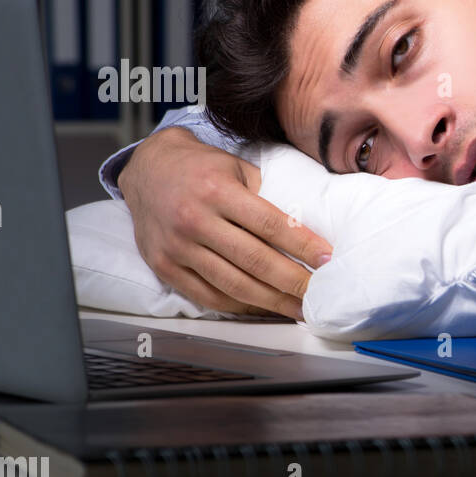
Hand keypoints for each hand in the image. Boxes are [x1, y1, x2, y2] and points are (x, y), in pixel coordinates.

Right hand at [118, 127, 333, 318]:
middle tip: (319, 294)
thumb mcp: (236, 168)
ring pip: (233, 284)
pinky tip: (264, 308)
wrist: (148, 169)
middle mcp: (194, 220)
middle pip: (255, 261)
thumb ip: (266, 195)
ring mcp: (177, 247)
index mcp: (217, 191)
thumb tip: (306, 230)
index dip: (302, 246)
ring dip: (272, 302)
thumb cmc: (201, 167)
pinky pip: (207, 295)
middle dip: (293, 282)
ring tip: (299, 309)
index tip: (327, 260)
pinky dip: (239, 306)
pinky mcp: (164, 266)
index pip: (270, 224)